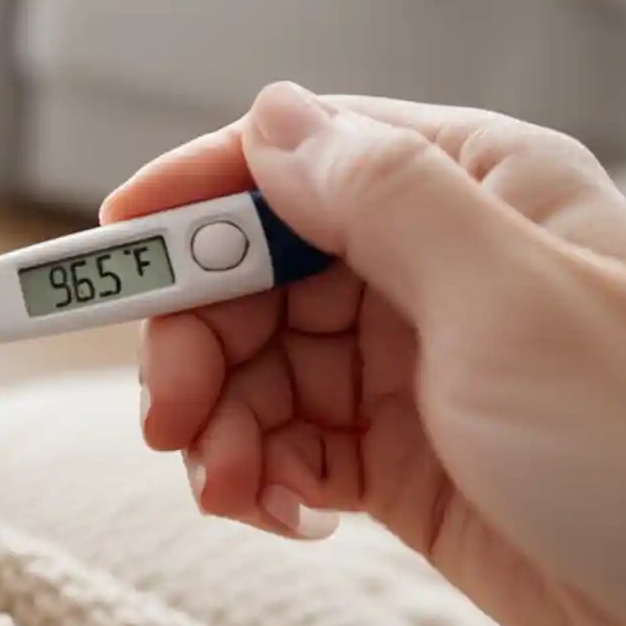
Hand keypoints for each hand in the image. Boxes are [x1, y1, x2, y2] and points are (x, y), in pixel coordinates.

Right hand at [103, 82, 625, 625]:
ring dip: (216, 424)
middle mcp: (429, 269)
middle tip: (167, 410)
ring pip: (255, 366)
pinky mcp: (391, 451)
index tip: (114, 245)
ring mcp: (404, 364)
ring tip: (225, 484)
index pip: (300, 160)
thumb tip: (272, 119)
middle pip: (255, 274)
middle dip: (195, 342)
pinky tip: (273, 505)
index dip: (195, 197)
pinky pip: (283, 440)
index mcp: (472, 194)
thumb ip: (385, 197)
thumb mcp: (512, 302)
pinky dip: (254, 473)